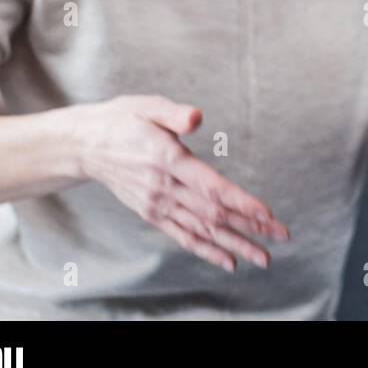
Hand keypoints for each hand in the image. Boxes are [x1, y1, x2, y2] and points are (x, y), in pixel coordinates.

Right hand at [74, 95, 289, 271]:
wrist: (86, 145)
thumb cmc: (123, 120)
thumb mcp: (147, 106)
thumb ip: (174, 114)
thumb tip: (196, 117)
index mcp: (168, 160)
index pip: (211, 186)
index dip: (240, 202)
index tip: (267, 214)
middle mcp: (164, 187)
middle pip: (213, 213)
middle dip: (250, 226)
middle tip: (281, 236)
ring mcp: (157, 204)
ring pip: (202, 229)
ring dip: (235, 243)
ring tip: (263, 257)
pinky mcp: (151, 213)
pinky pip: (182, 236)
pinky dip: (206, 250)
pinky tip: (229, 260)